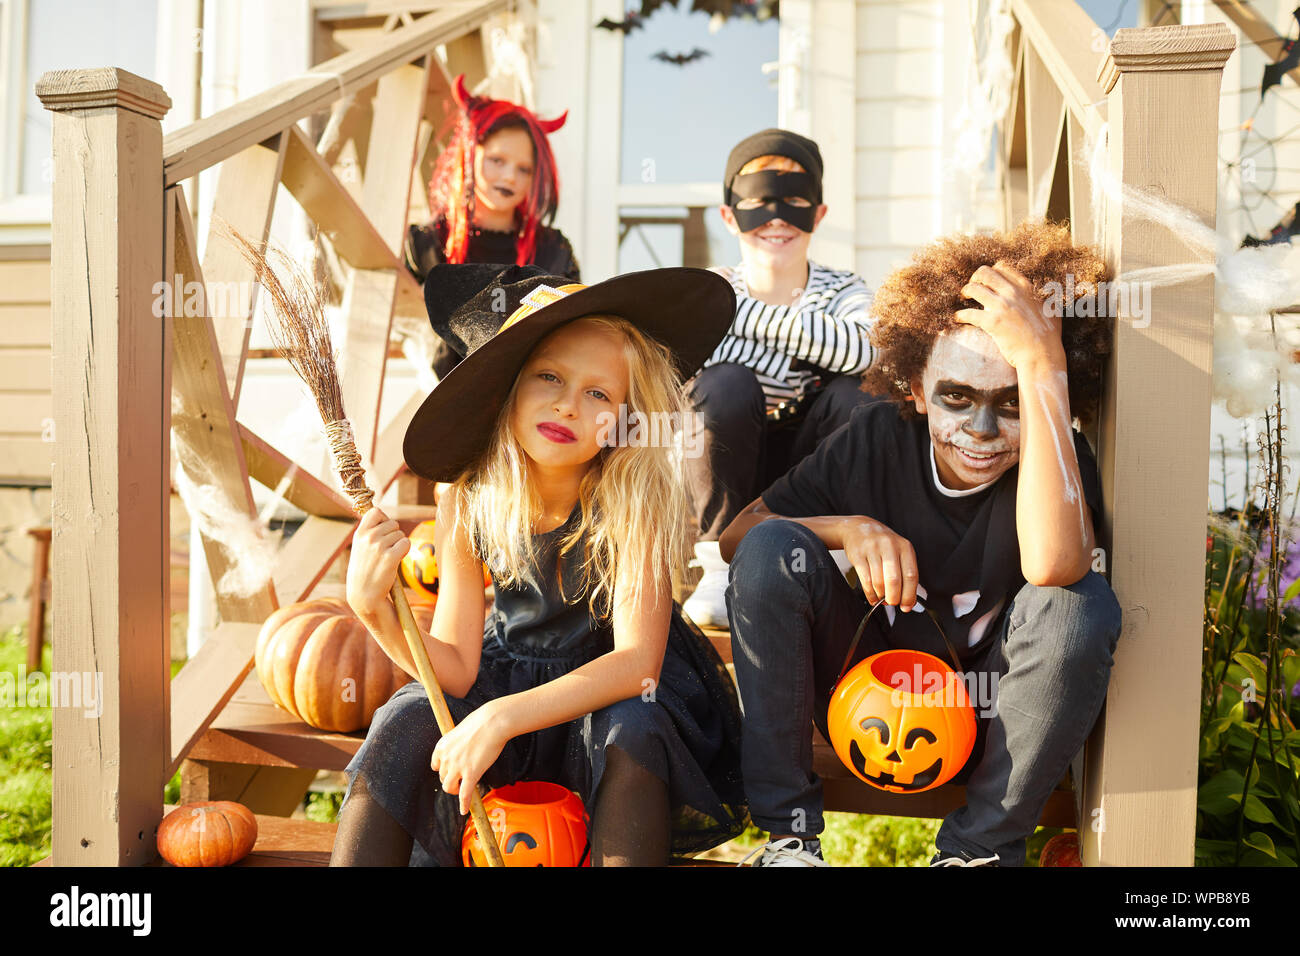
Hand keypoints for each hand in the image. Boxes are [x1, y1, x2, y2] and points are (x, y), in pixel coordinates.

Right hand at [345, 507, 409, 616]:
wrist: (364, 595)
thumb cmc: (364, 571)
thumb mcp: (360, 548)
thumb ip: (369, 532)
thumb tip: (382, 515)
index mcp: (359, 534)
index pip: (375, 512)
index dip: (384, 519)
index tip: (384, 530)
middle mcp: (368, 538)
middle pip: (393, 523)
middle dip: (394, 535)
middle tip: (387, 551)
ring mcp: (379, 547)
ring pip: (400, 535)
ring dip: (399, 545)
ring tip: (388, 559)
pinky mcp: (390, 557)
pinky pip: (406, 543)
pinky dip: (404, 551)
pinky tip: (396, 561)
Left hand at [431, 700, 510, 815]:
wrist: (492, 723)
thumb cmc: (480, 723)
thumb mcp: (460, 731)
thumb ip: (456, 744)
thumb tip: (461, 750)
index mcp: (441, 746)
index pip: (435, 766)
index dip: (444, 770)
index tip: (451, 771)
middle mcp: (446, 758)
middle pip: (443, 777)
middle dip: (452, 779)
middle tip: (462, 778)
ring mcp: (458, 767)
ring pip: (449, 788)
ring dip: (455, 791)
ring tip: (462, 791)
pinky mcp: (471, 774)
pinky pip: (464, 795)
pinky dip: (464, 804)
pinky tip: (464, 810)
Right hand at [839, 516, 918, 610]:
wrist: (858, 528)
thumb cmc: (882, 545)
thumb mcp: (898, 552)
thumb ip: (905, 573)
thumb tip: (908, 601)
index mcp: (904, 547)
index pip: (911, 575)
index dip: (909, 595)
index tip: (906, 606)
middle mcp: (889, 546)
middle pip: (894, 580)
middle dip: (894, 597)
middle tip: (892, 603)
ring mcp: (872, 549)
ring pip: (879, 581)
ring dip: (881, 596)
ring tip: (881, 598)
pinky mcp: (858, 555)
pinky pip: (865, 580)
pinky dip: (869, 593)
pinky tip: (872, 596)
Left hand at [957, 261, 1063, 370]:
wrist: (1042, 354)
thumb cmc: (1049, 336)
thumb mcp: (1051, 309)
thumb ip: (1044, 299)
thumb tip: (1046, 296)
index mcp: (1026, 287)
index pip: (1002, 267)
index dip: (990, 273)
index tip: (986, 282)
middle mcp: (1013, 293)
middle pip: (984, 273)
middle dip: (975, 278)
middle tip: (972, 289)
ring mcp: (1002, 307)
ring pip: (973, 289)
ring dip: (966, 292)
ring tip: (964, 300)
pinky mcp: (992, 322)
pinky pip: (968, 313)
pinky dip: (960, 315)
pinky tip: (958, 318)